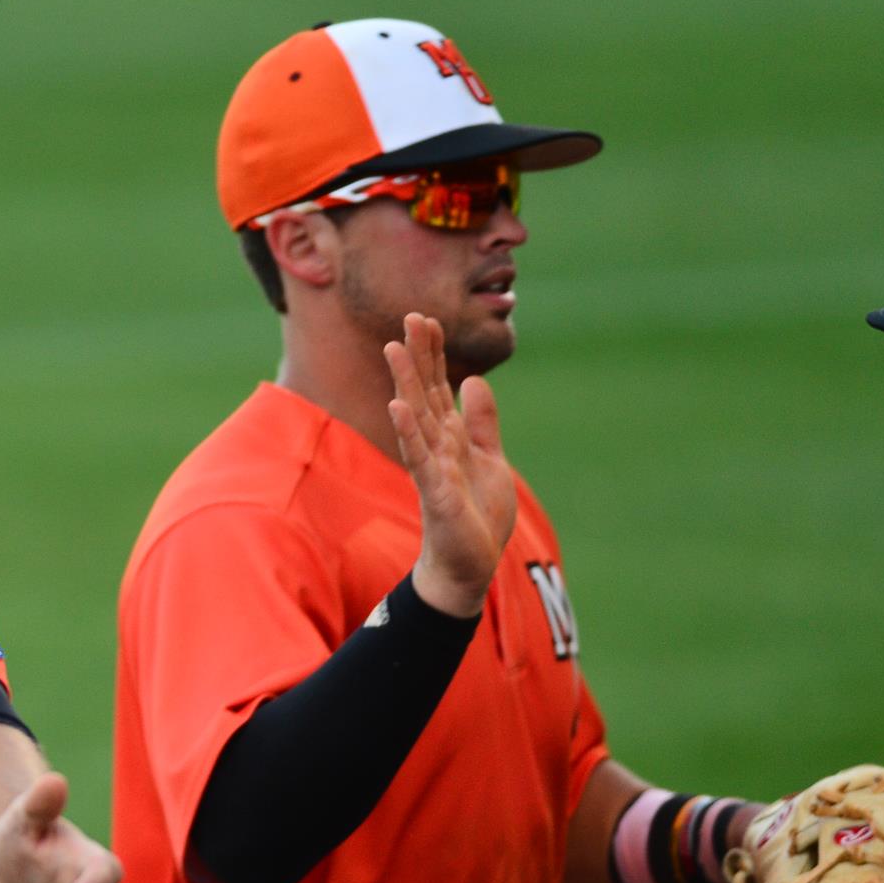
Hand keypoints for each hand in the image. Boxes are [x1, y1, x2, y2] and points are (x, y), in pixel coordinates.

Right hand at [384, 312, 516, 617]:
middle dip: (418, 356)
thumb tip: (473, 381)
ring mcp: (432, 468)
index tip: (427, 319)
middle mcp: (436, 446)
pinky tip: (398, 408)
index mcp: (449, 437)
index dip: (434, 354)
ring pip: (416, 418)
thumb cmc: (476, 515)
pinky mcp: (435, 493)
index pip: (437, 387)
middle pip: (423, 393)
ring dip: (404, 383)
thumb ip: (480, 422)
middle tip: (410, 316)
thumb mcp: (489, 459)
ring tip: (394, 348)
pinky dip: (409, 433)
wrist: (469, 566)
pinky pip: (419, 458)